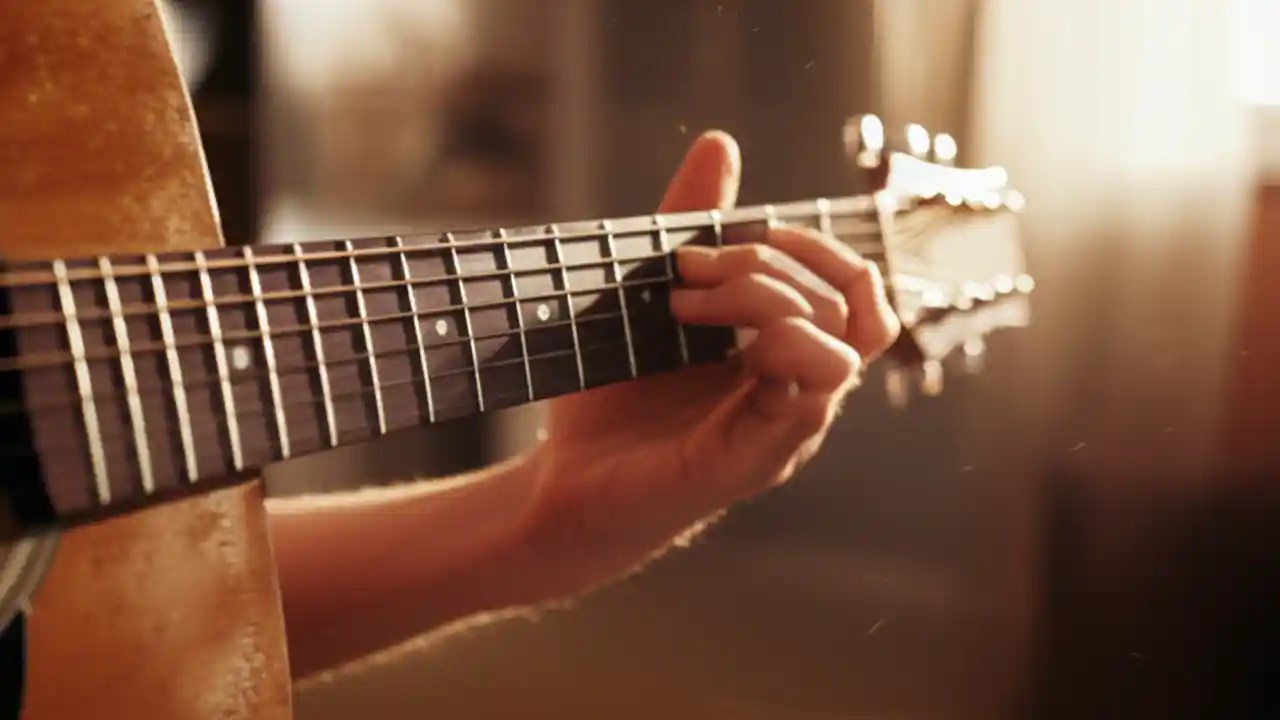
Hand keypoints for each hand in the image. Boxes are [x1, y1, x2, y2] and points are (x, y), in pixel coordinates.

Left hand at [520, 131, 900, 590]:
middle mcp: (800, 395)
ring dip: (766, 304)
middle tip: (687, 270)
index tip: (750, 227)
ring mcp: (781, 434)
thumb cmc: (615, 395)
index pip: (859, 293)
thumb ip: (691, 224)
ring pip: (837, 354)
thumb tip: (722, 143)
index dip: (821, 248)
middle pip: (846, 310)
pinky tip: (707, 339)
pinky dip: (770, 354)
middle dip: (768, 266)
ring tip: (684, 307)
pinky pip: (802, 404)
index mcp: (789, 356)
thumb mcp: (651, 293)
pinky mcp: (748, 463)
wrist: (563, 483)